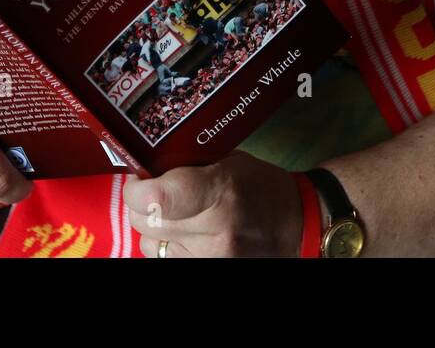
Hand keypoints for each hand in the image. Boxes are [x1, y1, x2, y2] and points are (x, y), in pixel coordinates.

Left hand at [125, 151, 301, 256]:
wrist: (298, 226)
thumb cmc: (263, 187)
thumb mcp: (230, 162)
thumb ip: (189, 165)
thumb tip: (149, 166)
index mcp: (221, 192)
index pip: (158, 198)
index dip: (137, 188)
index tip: (140, 178)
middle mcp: (214, 230)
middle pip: (145, 221)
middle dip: (140, 203)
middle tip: (152, 189)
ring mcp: (210, 258)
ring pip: (149, 243)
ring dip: (153, 226)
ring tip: (175, 212)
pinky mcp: (207, 271)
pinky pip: (164, 258)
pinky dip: (166, 244)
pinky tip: (185, 232)